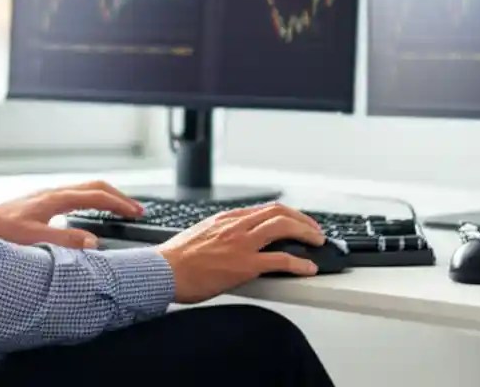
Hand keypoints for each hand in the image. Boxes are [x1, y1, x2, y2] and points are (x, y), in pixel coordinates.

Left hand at [0, 180, 144, 248]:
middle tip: (136, 209)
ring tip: (120, 209)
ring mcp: (49, 195)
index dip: (120, 203)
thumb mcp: (35, 239)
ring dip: (106, 197)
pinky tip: (91, 213)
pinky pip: (75, 195)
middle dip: (119, 196)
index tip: (136, 213)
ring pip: (86, 189)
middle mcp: (55, 193)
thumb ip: (65, 240)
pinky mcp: (43, 202)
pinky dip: (92, 200)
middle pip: (95, 187)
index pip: (97, 195)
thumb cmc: (3, 230)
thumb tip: (94, 242)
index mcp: (57, 199)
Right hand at [154, 203, 325, 302]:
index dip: (288, 214)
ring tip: (316, 243)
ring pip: (283, 227)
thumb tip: (233, 239)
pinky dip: (299, 262)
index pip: (265, 209)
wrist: (162, 271)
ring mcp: (241, 244)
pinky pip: (280, 260)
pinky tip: (308, 268)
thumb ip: (221, 232)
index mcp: (226, 219)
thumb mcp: (200, 235)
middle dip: (303, 220)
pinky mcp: (244, 265)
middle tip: (314, 231)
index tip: (297, 222)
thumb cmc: (176, 259)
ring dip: (306, 233)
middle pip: (279, 212)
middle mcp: (236, 226)